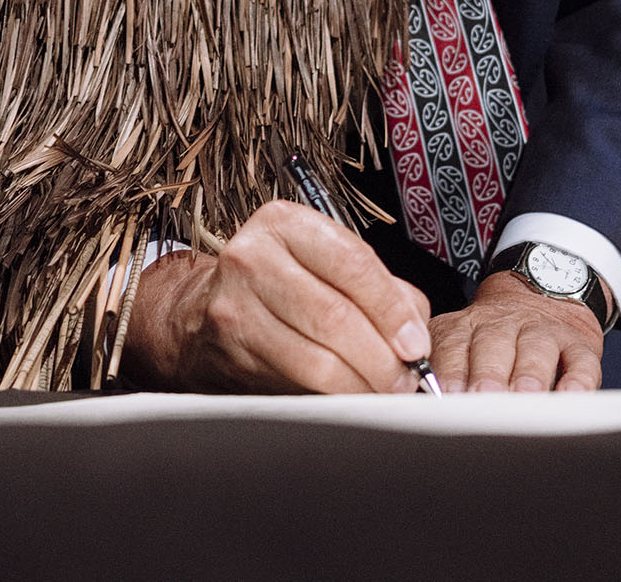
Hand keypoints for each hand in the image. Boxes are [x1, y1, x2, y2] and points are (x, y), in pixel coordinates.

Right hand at [121, 200, 431, 392]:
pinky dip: (332, 397)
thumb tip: (415, 333)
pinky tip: (349, 396)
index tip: (415, 344)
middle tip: (406, 378)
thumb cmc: (281, 284)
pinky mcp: (230, 352)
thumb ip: (381, 288)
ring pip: (316, 359)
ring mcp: (234, 306)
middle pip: (335, 317)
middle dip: (382, 358)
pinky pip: (295, 383)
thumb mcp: (326, 264)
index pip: (352, 263)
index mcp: (284, 223)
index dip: (392, 310)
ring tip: (382, 391)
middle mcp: (252, 257)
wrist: (205, 310)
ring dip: (361, 385)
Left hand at [428, 270, 605, 391]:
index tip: (444, 396)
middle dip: (486, 373)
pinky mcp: (578, 344)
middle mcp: (502, 325)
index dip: (448, 371)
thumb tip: (413, 405)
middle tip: (481, 399)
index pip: (452, 346)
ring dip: (528, 374)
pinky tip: (571, 396)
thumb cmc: (491, 339)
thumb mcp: (460, 343)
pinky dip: (577, 380)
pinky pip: (579, 361)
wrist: (541, 292)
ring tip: (524, 397)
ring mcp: (542, 332)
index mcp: (465, 327)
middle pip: (492, 345)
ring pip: (535, 350)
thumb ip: (439, 370)